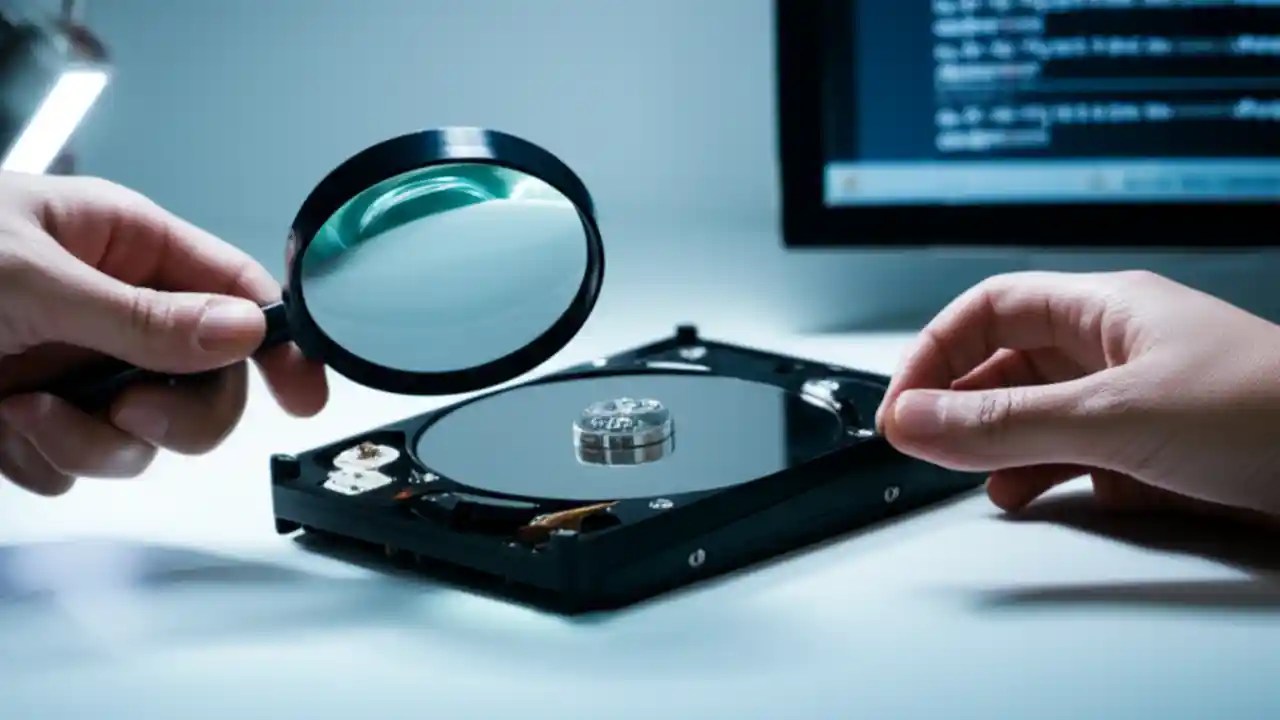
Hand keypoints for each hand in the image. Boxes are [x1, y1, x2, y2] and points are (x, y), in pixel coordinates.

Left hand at [0, 172, 327, 495]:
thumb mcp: (29, 277)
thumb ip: (138, 315)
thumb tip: (245, 332)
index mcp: (124, 245)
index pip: (233, 291)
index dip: (278, 343)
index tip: (302, 396)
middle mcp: (114, 308)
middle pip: (206, 381)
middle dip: (173, 412)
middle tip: (129, 413)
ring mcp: (78, 366)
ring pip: (144, 437)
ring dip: (88, 443)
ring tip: (20, 414)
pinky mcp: (39, 417)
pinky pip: (79, 465)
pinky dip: (42, 461)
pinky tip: (0, 427)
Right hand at [875, 270, 1279, 522]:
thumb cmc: (1271, 411)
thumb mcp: (1113, 416)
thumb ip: (1003, 424)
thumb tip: (915, 419)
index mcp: (1104, 307)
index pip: (990, 310)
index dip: (936, 349)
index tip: (904, 402)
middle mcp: (1116, 347)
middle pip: (1006, 364)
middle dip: (962, 405)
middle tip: (927, 445)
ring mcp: (1136, 399)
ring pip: (1037, 413)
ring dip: (1000, 445)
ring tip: (979, 476)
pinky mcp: (1156, 451)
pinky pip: (1076, 455)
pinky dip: (1046, 475)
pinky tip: (1038, 494)